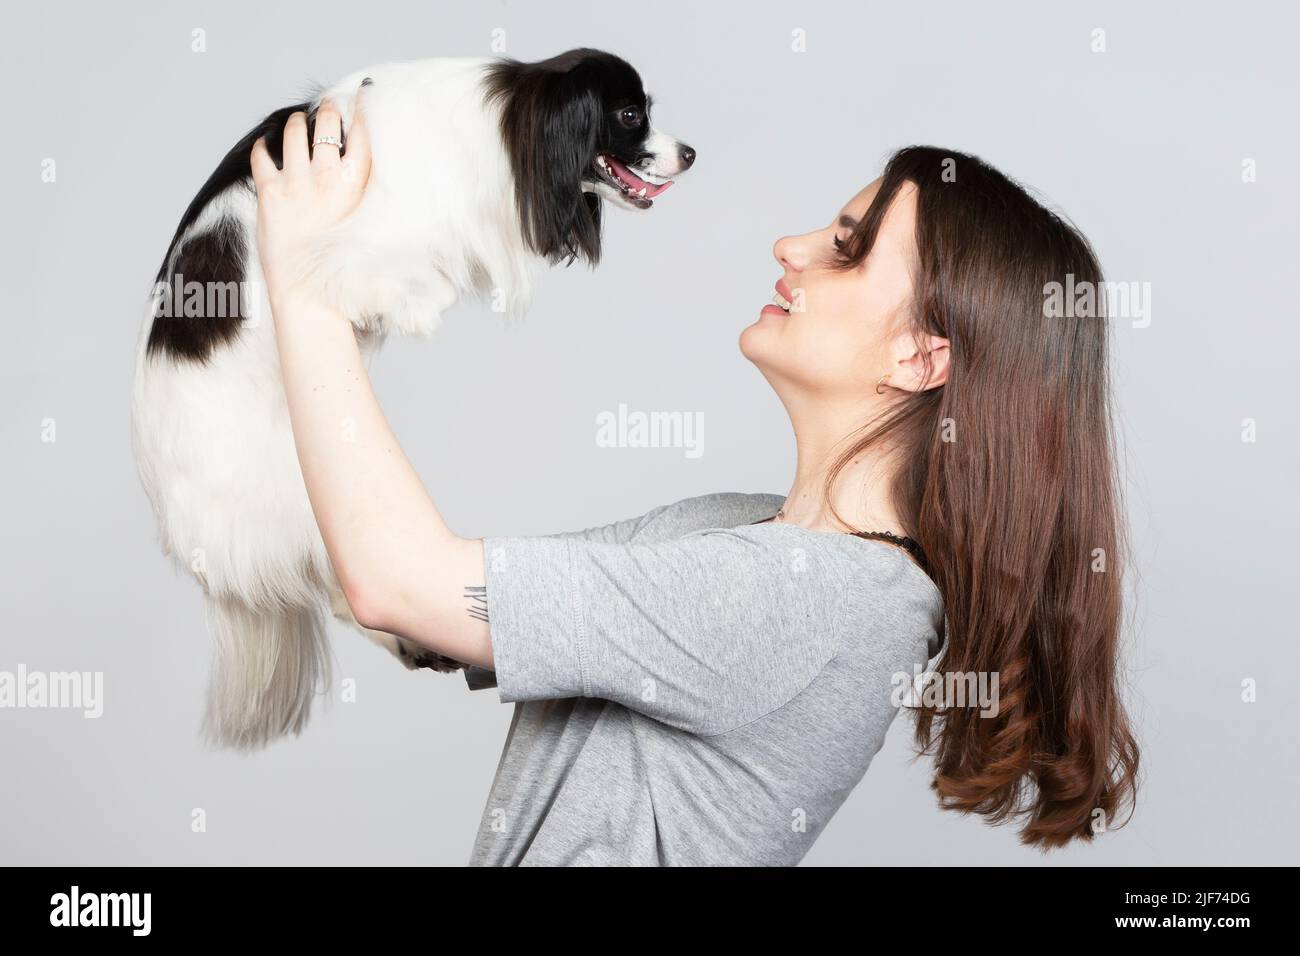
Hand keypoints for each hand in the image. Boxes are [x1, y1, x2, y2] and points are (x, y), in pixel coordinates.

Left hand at [250, 99, 371, 308]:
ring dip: (296, 123)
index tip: (363, 96)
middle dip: (329, 109)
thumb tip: (366, 178)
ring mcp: (296, 180)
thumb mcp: (366, 226)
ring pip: (294, 132)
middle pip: (328, 123)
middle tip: (329, 108)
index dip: (363, 108)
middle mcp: (327, 175)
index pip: (363, 132)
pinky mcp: (270, 191)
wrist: (310, 292)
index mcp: (357, 184)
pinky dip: (263, 148)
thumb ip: (364, 197)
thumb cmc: (343, 267)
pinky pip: (262, 156)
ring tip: (298, 121)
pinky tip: (265, 145)